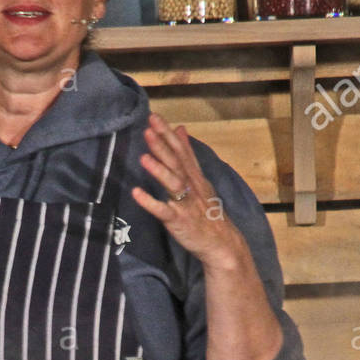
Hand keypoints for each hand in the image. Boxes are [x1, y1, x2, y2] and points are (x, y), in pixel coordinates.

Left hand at [132, 113, 249, 271]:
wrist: (222, 243)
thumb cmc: (207, 211)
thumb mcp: (200, 179)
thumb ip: (188, 155)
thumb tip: (180, 129)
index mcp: (195, 176)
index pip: (182, 151)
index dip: (168, 134)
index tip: (155, 117)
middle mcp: (192, 186)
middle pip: (177, 163)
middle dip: (163, 145)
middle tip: (149, 127)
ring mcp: (186, 204)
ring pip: (174, 184)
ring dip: (159, 170)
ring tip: (144, 157)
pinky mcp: (179, 221)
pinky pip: (164, 211)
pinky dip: (150, 202)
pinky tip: (137, 193)